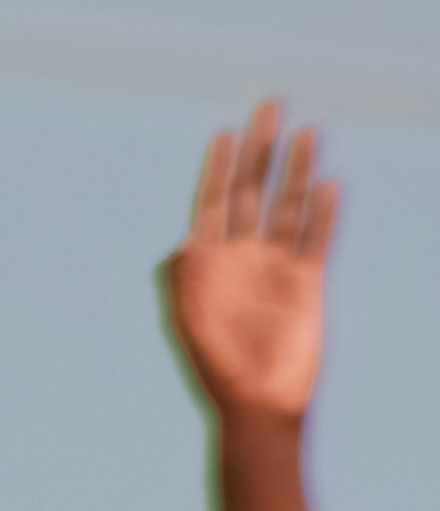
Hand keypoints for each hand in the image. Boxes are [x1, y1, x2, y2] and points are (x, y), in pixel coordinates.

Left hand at [164, 106, 336, 428]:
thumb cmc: (215, 364)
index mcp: (206, 259)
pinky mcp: (306, 282)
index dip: (217, 166)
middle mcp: (241, 255)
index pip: (212, 200)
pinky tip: (329, 184)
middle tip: (270, 107)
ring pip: (287, 206)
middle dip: (259, 151)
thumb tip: (186, 241)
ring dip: (296, 170)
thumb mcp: (185, 316)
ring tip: (307, 133)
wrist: (256, 403)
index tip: (225, 133)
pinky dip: (323, 212)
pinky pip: (316, 238)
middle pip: (251, 191)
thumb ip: (181, 273)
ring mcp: (275, 266)